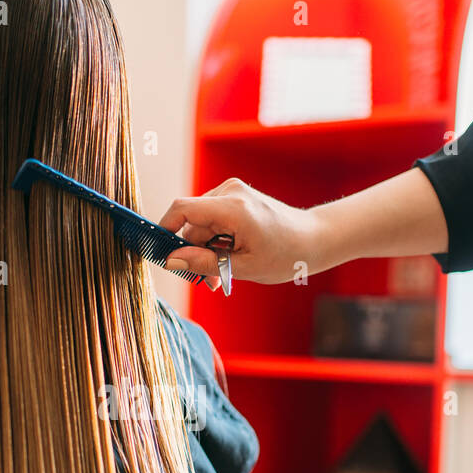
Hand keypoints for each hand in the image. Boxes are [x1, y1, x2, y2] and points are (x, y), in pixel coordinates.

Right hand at [159, 178, 324, 287]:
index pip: (182, 209)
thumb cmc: (285, 255)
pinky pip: (211, 218)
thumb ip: (205, 263)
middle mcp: (230, 191)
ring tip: (223, 273)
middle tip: (209, 281)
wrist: (313, 239)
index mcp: (233, 207)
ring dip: (206, 249)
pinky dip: (215, 239)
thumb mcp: (243, 267)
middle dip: (194, 252)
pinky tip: (229, 255)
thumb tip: (172, 261)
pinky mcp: (235, 195)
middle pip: (192, 223)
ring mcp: (233, 191)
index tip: (159, 252)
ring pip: (200, 223)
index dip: (165, 229)